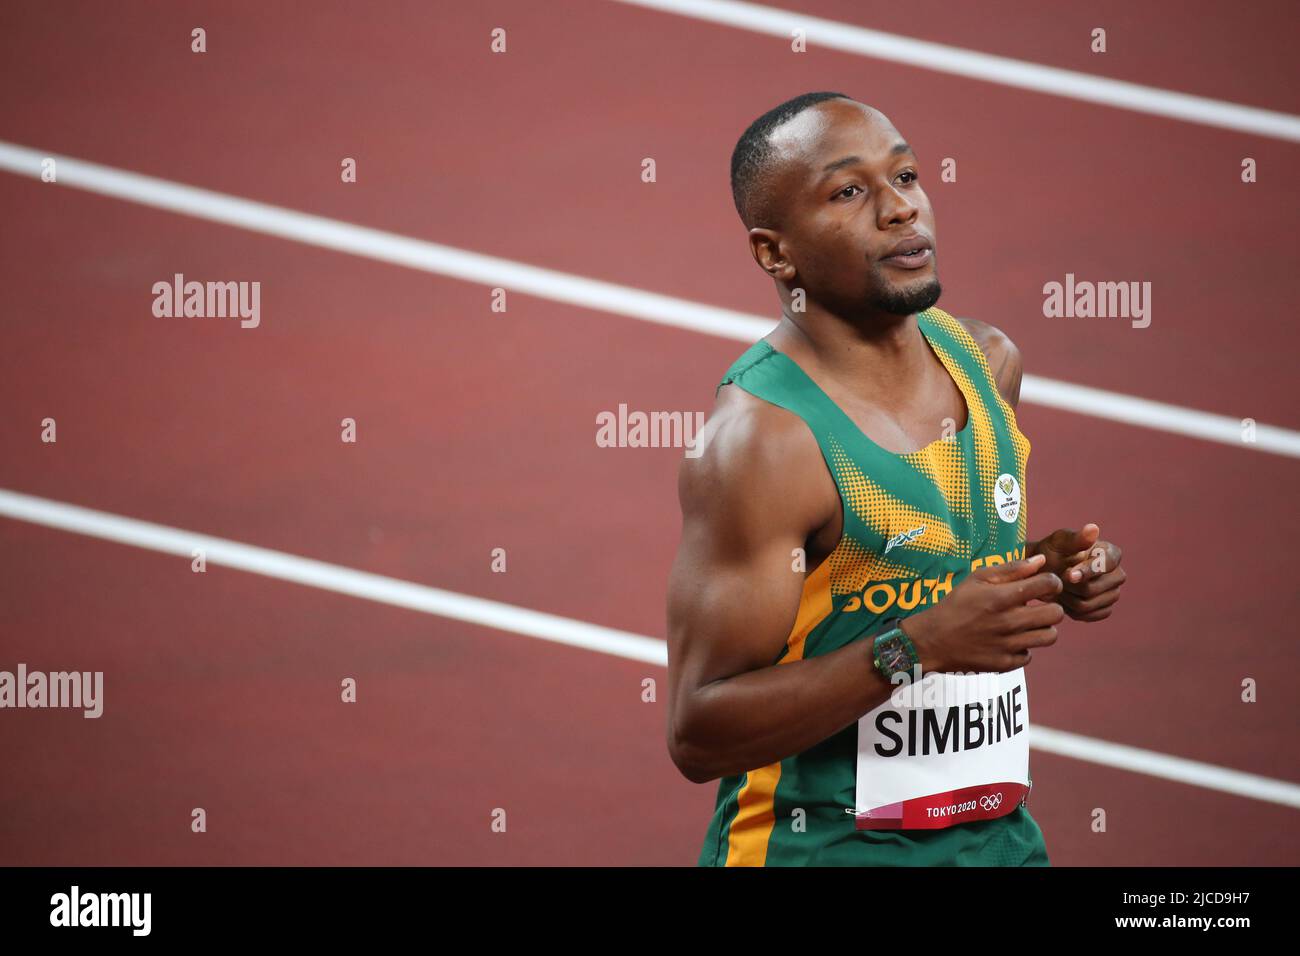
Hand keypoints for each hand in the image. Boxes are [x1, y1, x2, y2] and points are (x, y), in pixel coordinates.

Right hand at [901, 553, 1064, 673]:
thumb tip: (1041, 560)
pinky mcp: (1005, 663)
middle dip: (1051, 606)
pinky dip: (1023, 647)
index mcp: (1002, 597)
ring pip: (1050, 636)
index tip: (1044, 585)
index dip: (1052, 582)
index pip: (1047, 584)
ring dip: (1042, 628)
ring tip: (1027, 624)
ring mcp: (1008, 645)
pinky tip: (1009, 640)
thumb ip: (1011, 569)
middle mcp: (1009, 622)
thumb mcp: (977, 579)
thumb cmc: (955, 604)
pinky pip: (1029, 654)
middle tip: (1038, 606)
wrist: (932, 640)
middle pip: (1055, 613)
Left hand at [1031, 524, 1124, 621]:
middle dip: (1070, 586)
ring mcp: (1113, 594)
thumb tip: (1093, 528)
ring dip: (1067, 598)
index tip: (1069, 574)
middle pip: (1093, 589)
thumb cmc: (1053, 551)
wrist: (1046, 571)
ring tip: (1059, 586)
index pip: (1106, 566)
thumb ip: (1076, 538)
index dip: (1086, 572)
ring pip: (1087, 605)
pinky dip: (1071, 610)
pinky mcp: (1104, 609)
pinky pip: (1087, 616)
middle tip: (1058, 577)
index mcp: (1111, 554)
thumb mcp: (1060, 542)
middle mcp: (1117, 575)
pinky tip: (1065, 598)